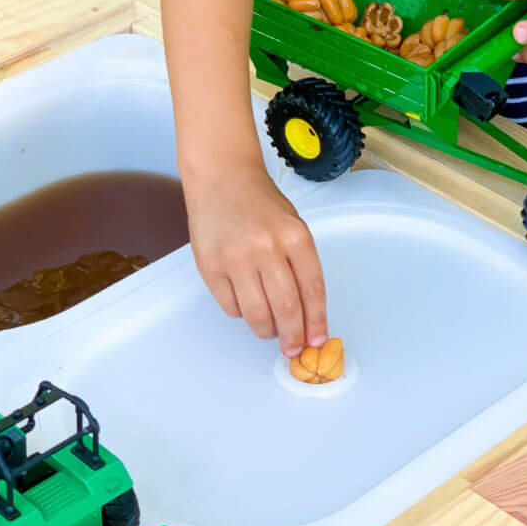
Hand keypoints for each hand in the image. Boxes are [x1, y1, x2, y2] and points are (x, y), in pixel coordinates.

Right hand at [182, 162, 327, 356]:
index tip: (317, 340)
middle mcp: (266, 247)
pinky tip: (245, 301)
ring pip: (257, 314)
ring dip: (266, 330)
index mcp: (295, 236)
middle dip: (293, 336)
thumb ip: (301, 267)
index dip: (316, 322)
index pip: (313, 290)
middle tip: (293, 347)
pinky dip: (241, 312)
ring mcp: (235, 258)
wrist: (221, 177)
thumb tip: (307, 315)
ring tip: (269, 329)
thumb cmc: (260, 204)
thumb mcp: (293, 227)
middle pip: (287, 308)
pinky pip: (230, 307)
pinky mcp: (210, 267)